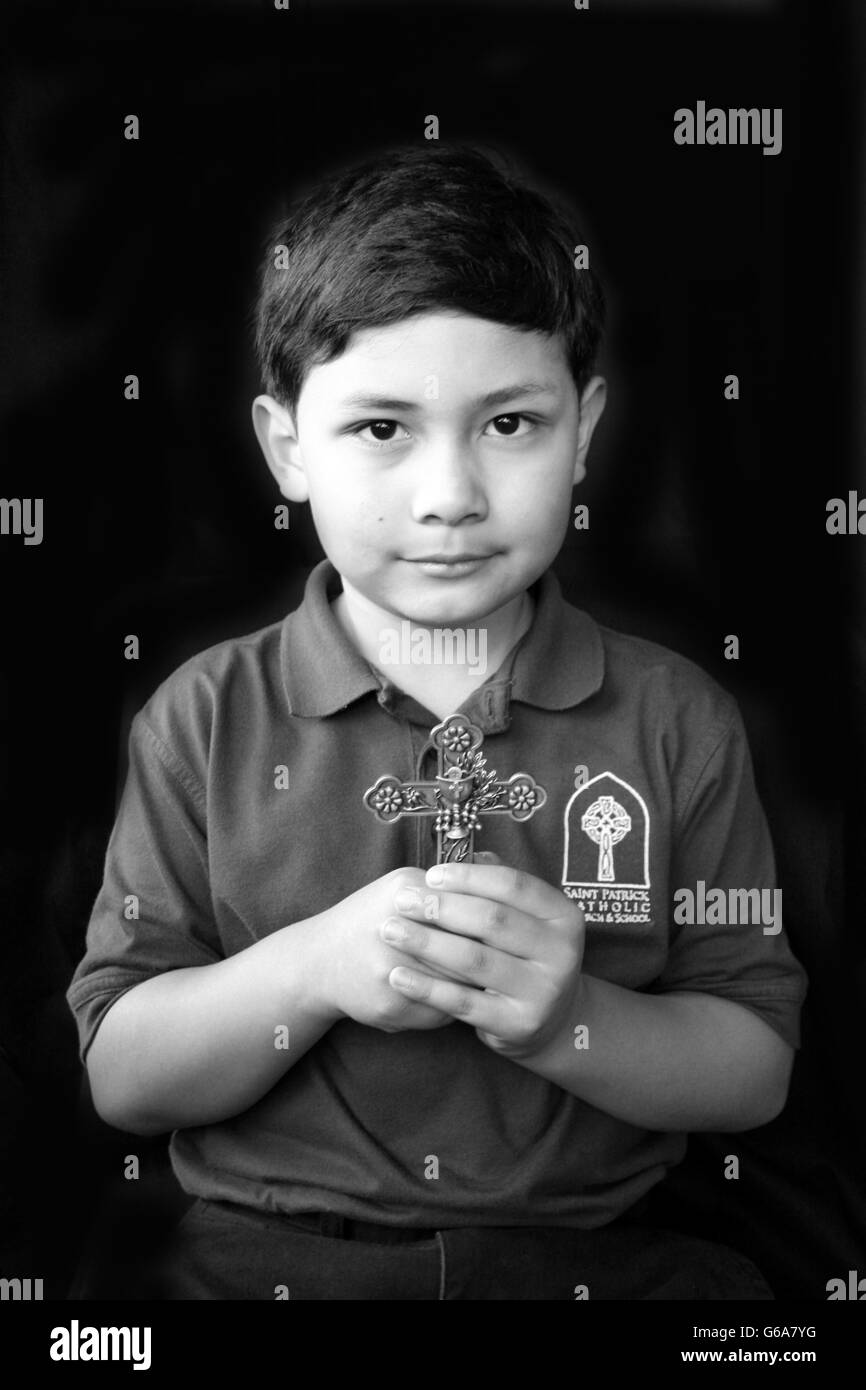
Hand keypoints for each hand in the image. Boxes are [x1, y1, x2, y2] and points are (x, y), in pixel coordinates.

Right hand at [317, 864, 497, 1033]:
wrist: (319, 961)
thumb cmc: (373, 917)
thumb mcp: (404, 885)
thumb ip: (451, 881)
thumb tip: (501, 871)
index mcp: (404, 892)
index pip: (469, 906)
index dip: (495, 921)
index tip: (512, 928)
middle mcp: (396, 929)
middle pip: (468, 946)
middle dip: (492, 956)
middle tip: (510, 959)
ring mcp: (392, 970)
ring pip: (459, 984)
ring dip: (479, 985)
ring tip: (492, 981)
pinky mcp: (390, 1005)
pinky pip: (442, 1011)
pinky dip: (456, 1007)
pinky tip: (459, 1000)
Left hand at [381, 854, 584, 1059]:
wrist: (550, 1019)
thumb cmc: (524, 954)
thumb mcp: (525, 918)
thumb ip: (499, 886)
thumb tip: (468, 856)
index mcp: (563, 916)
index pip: (513, 885)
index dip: (469, 877)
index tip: (431, 874)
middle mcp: (560, 953)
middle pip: (492, 920)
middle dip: (441, 908)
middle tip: (402, 900)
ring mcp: (542, 991)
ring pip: (474, 960)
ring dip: (426, 943)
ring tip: (391, 930)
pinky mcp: (518, 1024)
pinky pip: (463, 1003)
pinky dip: (427, 988)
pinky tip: (398, 975)